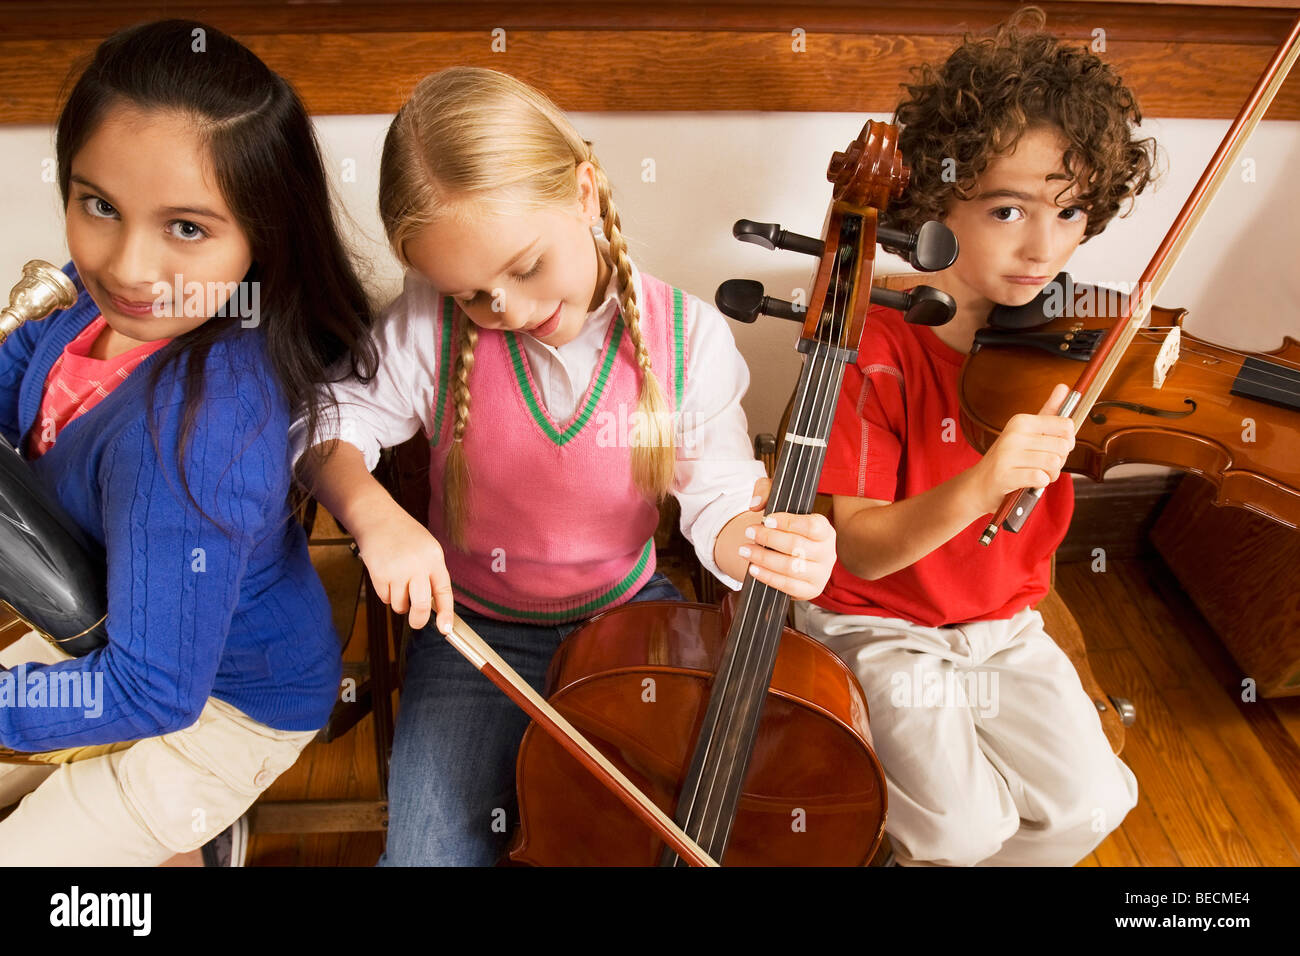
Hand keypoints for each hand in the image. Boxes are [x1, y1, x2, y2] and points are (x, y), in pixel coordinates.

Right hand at [352, 500, 454, 633]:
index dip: (446, 613)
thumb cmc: (405, 536)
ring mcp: (397, 570)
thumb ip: (431, 574)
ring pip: (400, 605)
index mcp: (434, 558)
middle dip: (418, 620)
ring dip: (399, 603)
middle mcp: (417, 565)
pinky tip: (386, 576)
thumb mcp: (427, 549)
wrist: (378, 519)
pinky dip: (386, 593)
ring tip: (398, 583)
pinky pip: (385, 598)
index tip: (445, 629)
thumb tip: (433, 607)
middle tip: (416, 622)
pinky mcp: (379, 574)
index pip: (444, 591)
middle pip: (420, 606)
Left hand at [739, 476, 836, 599]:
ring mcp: (821, 573)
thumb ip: (767, 491)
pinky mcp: (811, 590)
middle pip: (797, 546)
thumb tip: (755, 504)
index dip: (788, 523)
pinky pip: (788, 586)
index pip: (812, 526)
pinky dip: (768, 577)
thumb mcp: (780, 503)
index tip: (766, 520)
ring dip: (763, 558)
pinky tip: (753, 569)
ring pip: (791, 567)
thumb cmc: (787, 528)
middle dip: (768, 539)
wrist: (793, 556)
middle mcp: (828, 552)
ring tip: (745, 550)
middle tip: (749, 532)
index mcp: (825, 531)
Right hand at [967, 382, 1075, 514]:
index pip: (1066, 425)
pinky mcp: (1005, 475)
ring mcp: (1008, 455)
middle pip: (1063, 447)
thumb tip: (1064, 387)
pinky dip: (1040, 483)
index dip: (1067, 440)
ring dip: (1050, 474)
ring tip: (1037, 473)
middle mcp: (1013, 434)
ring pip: (1054, 463)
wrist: (980, 483)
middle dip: (1059, 460)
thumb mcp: (1026, 431)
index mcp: (1021, 421)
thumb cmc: (1008, 457)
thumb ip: (1048, 411)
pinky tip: (1029, 481)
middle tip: (1043, 463)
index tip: (1053, 445)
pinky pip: (1041, 478)